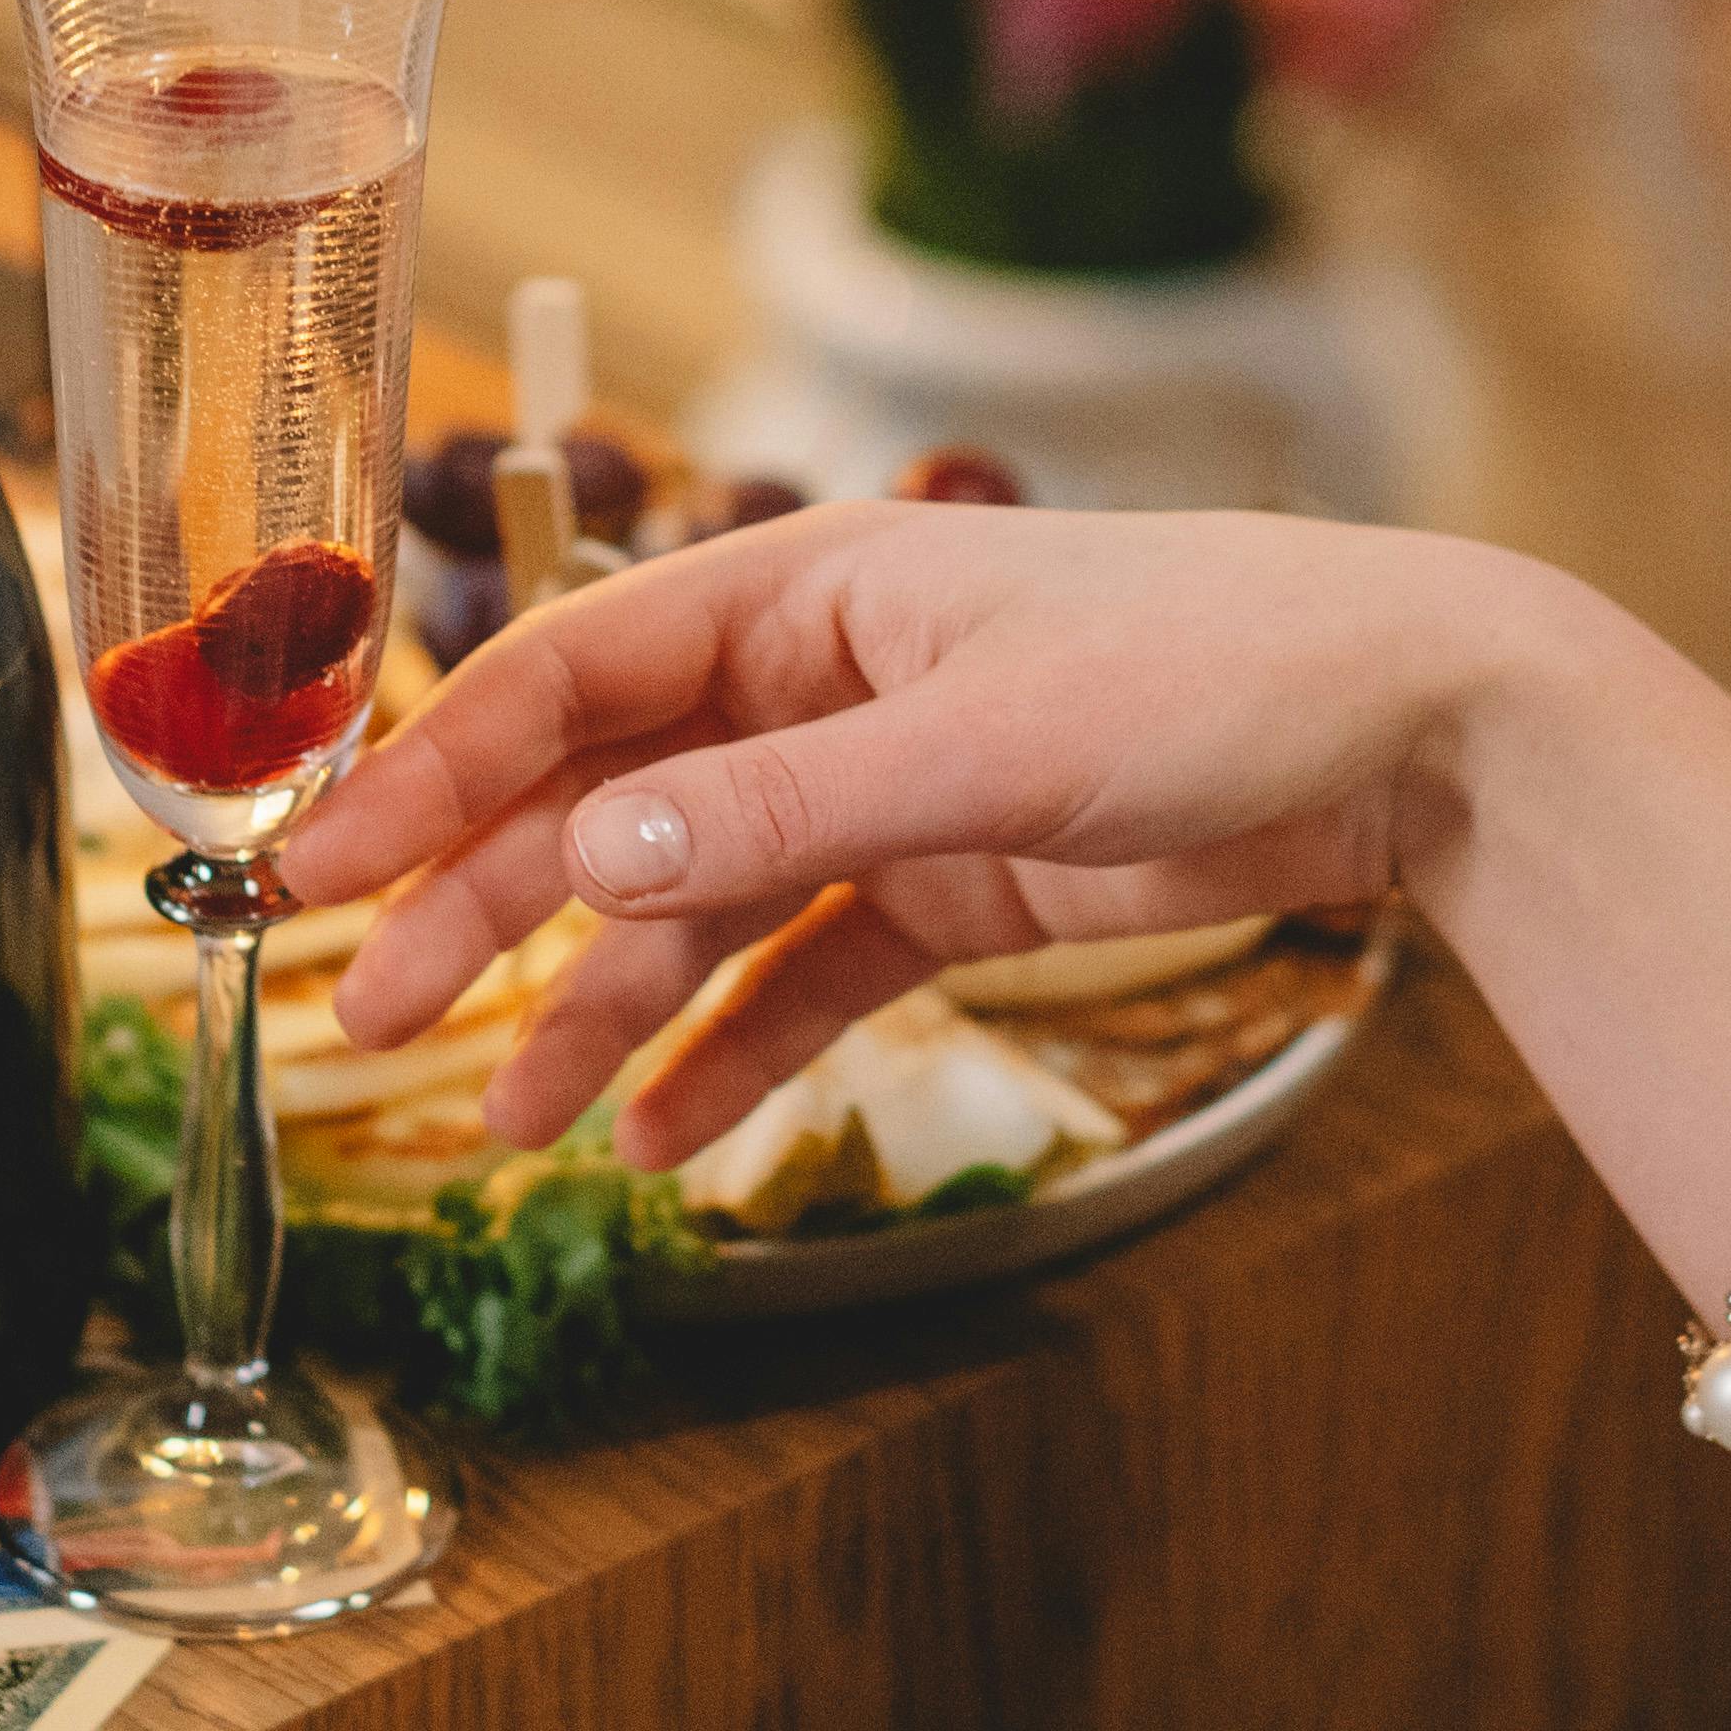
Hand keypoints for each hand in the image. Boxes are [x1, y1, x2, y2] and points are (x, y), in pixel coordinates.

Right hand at [303, 504, 1582, 1166]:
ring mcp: (881, 788)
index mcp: (804, 590)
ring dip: (600, 1012)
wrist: (1411, 725)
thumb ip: (781, 808)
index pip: (570, 677)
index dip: (433, 771)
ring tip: (509, 1131)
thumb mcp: (986, 741)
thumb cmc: (1213, 668)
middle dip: (485, 911)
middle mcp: (819, 683)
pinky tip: (662, 1140)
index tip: (320, 868)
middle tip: (370, 1022)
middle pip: (606, 801)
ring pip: (692, 906)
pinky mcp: (952, 884)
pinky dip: (735, 1054)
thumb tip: (587, 855)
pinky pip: (804, 976)